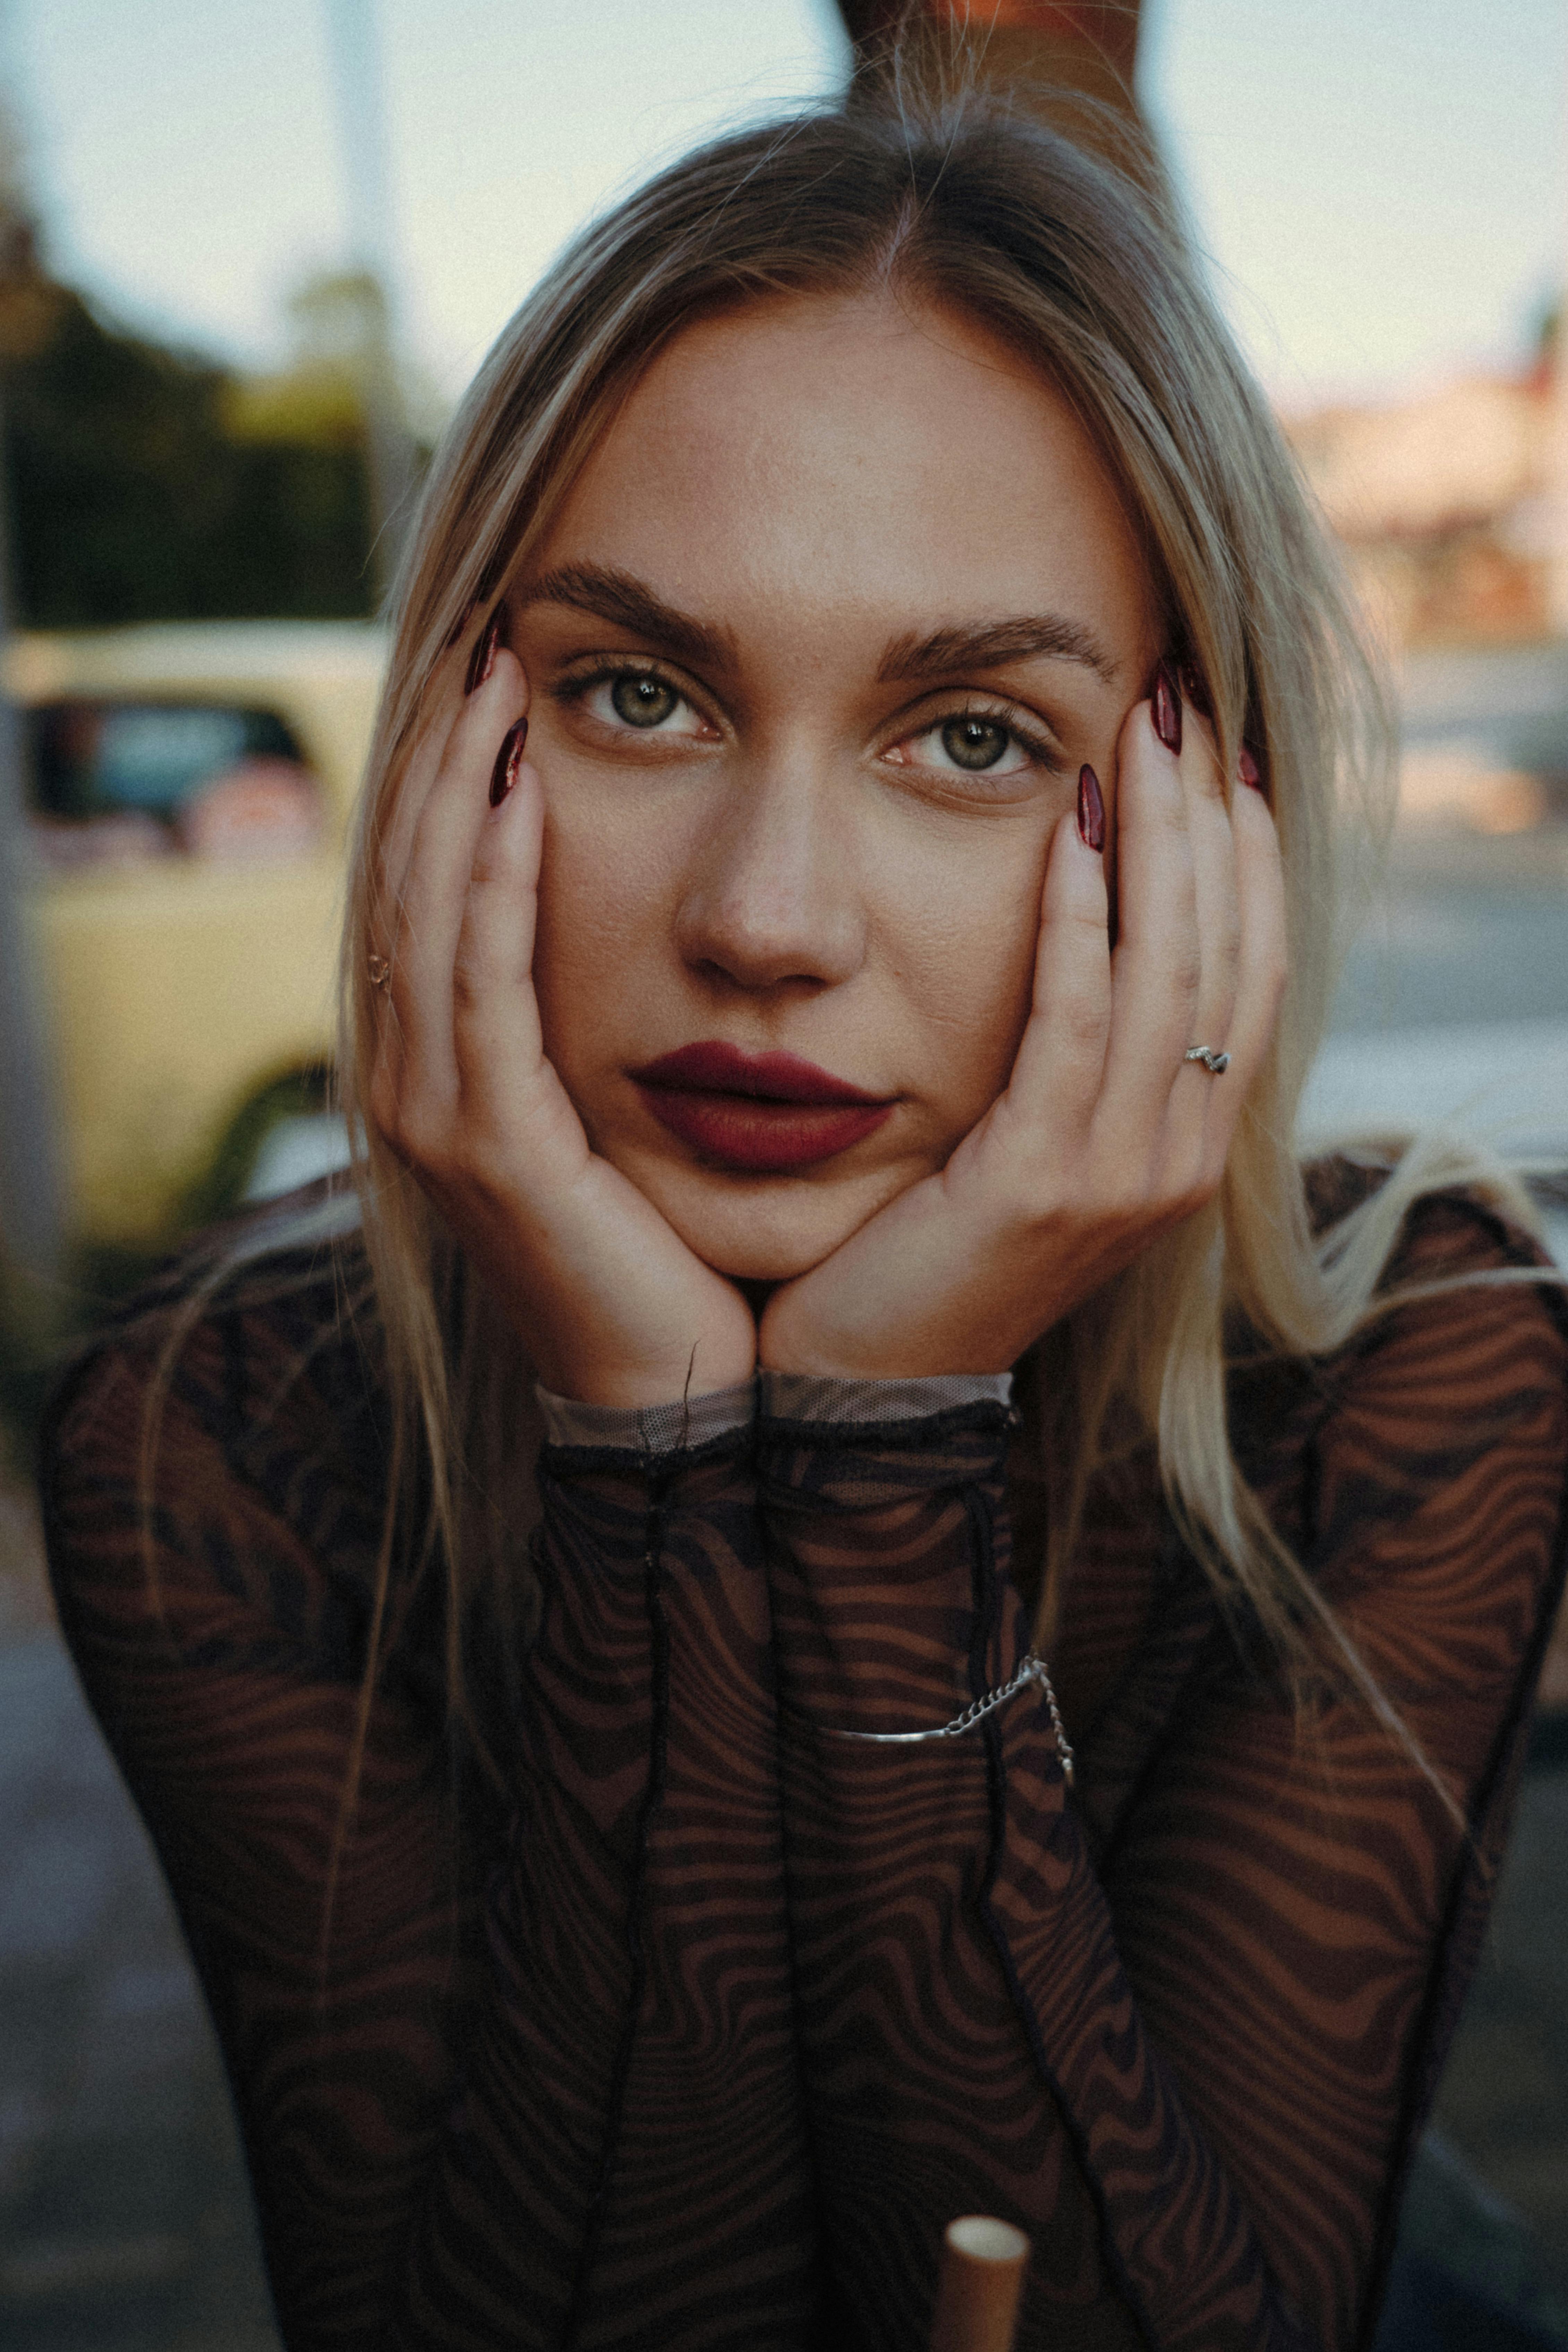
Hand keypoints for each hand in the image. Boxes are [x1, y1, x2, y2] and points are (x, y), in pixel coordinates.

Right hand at [368, 635, 756, 1406]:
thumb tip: (630, 911)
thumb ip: (592, 1016)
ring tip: (497, 686)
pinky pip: (483, 989)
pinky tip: (527, 802)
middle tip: (486, 644)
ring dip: (463, 795)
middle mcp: (417, 1083)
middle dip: (445, 760)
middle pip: (414, 882)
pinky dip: (498, 889)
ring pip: (433, 916)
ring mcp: (438, 1118)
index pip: (433, 891)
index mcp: (447, 1068)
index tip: (497, 676)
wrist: (680, 1388)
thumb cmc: (668, 1243)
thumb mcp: (618, 1106)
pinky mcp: (491, 1148)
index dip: (453, 781)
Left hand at [758, 689, 1286, 1377]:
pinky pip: (1077, 1021)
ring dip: (1159, 839)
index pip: (1251, 968)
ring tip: (1139, 732)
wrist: (868, 1385)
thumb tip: (1086, 923)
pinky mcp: (1044, 1181)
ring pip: (1170, 972)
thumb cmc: (928, 1245)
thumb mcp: (1024, 1139)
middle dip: (1209, 817)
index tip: (1216, 750)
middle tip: (1181, 701)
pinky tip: (1070, 832)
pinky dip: (1081, 920)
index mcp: (1188, 1143)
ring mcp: (1125, 1175)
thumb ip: (1074, 1052)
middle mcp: (1180, 1157)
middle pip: (1227, 951)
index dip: (1244, 852)